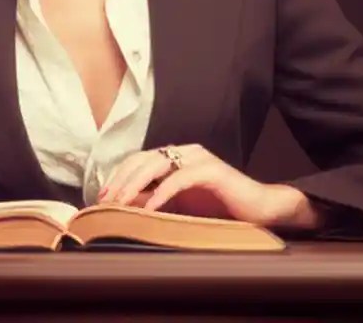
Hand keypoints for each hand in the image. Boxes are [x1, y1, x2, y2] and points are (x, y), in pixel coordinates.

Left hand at [97, 144, 320, 230]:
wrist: (259, 210)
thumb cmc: (220, 208)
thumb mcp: (180, 204)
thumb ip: (155, 200)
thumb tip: (125, 205)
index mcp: (176, 157)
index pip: (138, 159)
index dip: (118, 176)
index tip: (102, 196)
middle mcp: (185, 152)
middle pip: (142, 159)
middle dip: (120, 180)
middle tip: (106, 201)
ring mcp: (199, 158)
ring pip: (157, 165)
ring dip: (135, 185)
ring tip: (121, 203)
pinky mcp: (212, 170)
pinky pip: (180, 178)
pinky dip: (162, 192)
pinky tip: (150, 207)